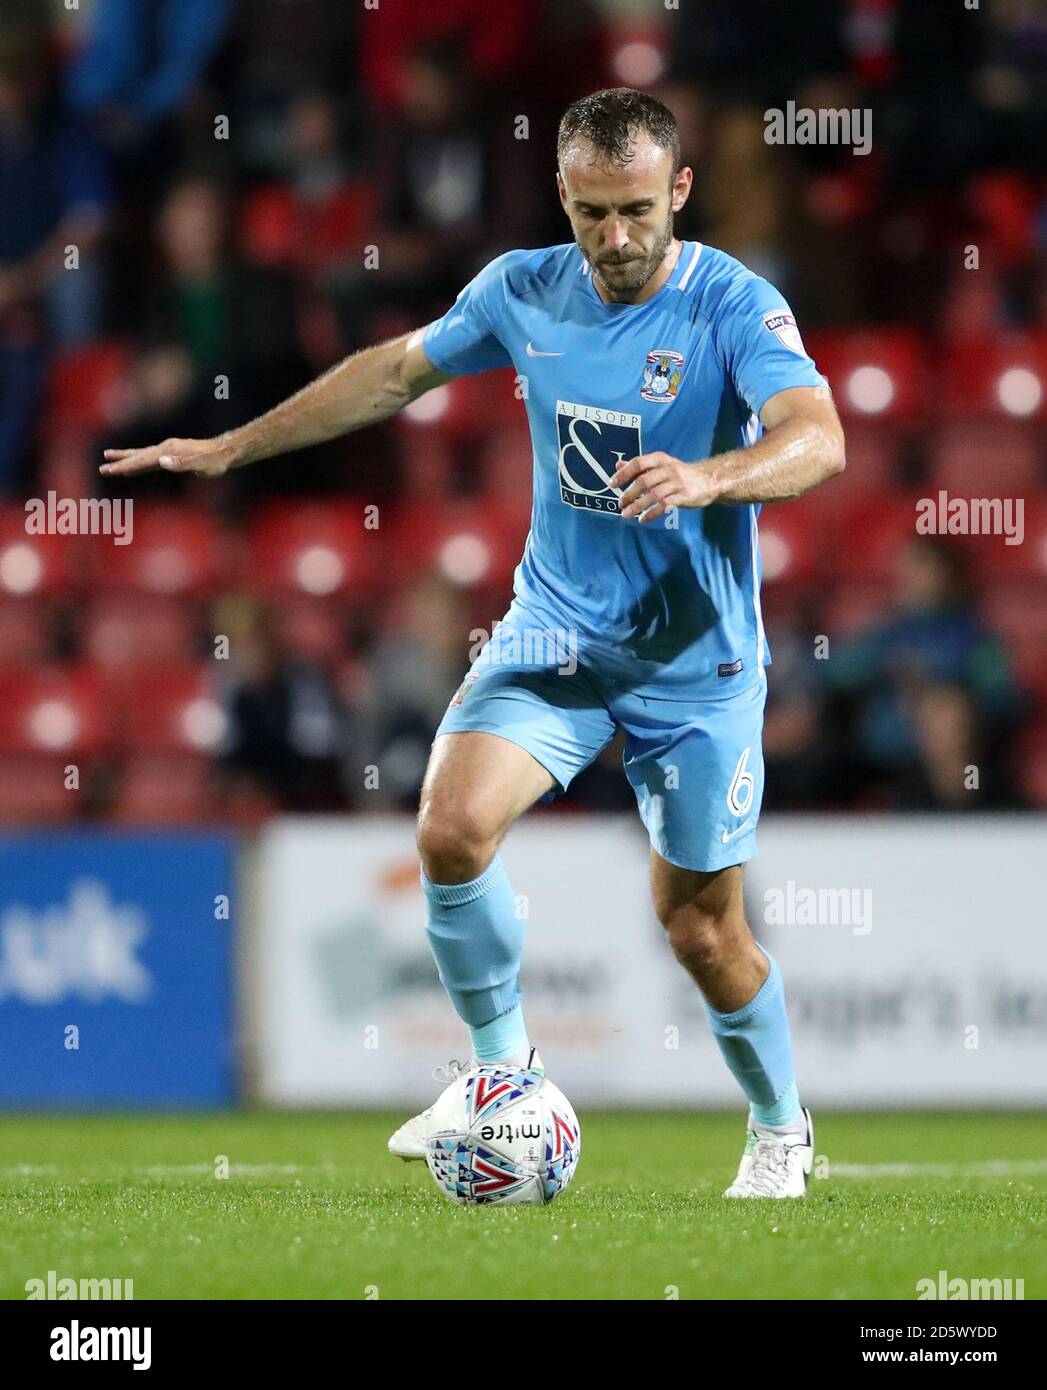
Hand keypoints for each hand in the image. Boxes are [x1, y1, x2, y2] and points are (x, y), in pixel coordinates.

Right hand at [99, 435, 243, 478]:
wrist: (226, 451)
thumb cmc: (215, 462)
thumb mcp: (201, 465)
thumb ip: (181, 464)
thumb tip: (162, 462)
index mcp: (168, 452)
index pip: (142, 461)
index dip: (126, 467)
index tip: (109, 471)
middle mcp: (165, 448)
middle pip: (138, 456)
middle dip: (120, 463)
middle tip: (101, 469)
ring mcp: (168, 449)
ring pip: (142, 453)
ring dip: (125, 456)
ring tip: (107, 456)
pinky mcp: (172, 452)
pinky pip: (151, 455)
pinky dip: (140, 457)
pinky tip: (135, 461)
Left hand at [611, 452, 722, 522]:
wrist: (709, 480)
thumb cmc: (680, 474)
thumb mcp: (661, 465)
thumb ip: (640, 466)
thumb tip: (618, 465)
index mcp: (660, 459)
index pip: (639, 463)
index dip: (624, 473)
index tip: (612, 484)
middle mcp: (669, 469)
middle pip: (644, 480)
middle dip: (629, 493)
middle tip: (620, 503)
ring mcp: (677, 483)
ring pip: (654, 494)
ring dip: (638, 505)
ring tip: (626, 515)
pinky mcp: (684, 496)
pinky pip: (665, 505)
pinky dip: (652, 513)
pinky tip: (643, 519)